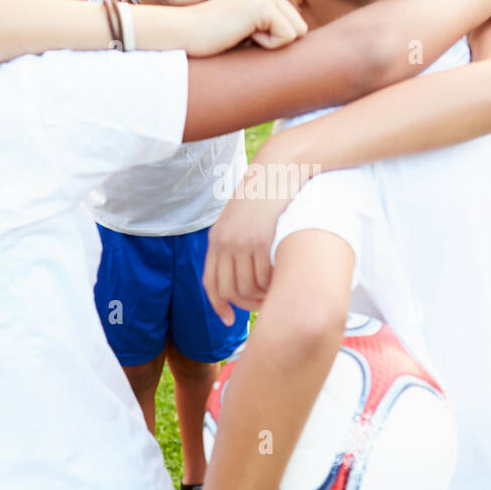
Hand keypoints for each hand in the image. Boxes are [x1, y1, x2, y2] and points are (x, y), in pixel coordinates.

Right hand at [186, 0, 307, 57]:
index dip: (275, 39)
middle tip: (242, 35)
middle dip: (275, 41)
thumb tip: (307, 44)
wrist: (184, 34)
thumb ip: (274, 27)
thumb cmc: (214, 38)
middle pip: (301, 29)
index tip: (246, 34)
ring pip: (297, 33)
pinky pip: (287, 38)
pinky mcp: (262, 4)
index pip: (297, 25)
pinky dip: (265, 45)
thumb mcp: (250, 29)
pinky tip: (240, 34)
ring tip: (242, 34)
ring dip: (270, 43)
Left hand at [204, 166, 290, 321]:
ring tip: (272, 294)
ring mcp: (243, 241)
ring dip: (260, 296)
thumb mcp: (239, 217)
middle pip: (229, 289)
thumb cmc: (263, 193)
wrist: (278, 168)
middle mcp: (225, 242)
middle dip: (244, 304)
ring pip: (247, 286)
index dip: (218, 306)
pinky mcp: (262, 239)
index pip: (210, 282)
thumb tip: (237, 269)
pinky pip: (264, 275)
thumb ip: (233, 240)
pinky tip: (279, 282)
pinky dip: (272, 285)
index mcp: (216, 238)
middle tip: (260, 306)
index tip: (229, 321)